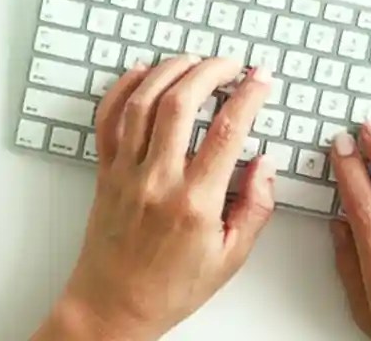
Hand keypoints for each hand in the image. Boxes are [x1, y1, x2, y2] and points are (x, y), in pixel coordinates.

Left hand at [32, 57, 276, 340]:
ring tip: (193, 61)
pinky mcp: (104, 173)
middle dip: (211, 71)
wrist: (113, 309)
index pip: (228, 131)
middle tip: (230, 64)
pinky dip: (123, 89)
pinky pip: (108, 120)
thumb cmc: (170, 288)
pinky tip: (142, 74)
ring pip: (143, 103)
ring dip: (170, 71)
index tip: (261, 80)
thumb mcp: (231, 257)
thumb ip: (255, 208)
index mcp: (195, 203)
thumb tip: (265, 165)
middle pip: (182, 103)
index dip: (249, 96)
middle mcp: (158, 181)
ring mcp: (126, 174)